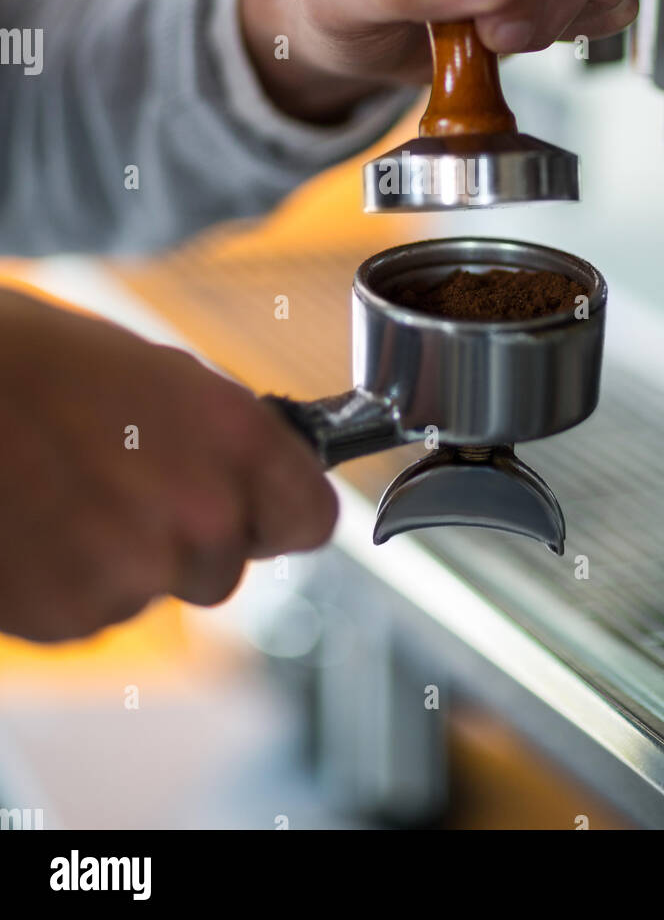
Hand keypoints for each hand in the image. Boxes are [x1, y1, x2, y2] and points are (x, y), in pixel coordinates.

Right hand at [0, 288, 335, 641]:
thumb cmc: (40, 361)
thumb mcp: (162, 374)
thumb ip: (226, 439)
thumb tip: (265, 474)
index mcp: (236, 440)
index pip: (312, 520)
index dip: (281, 512)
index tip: (258, 507)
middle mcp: (203, 516)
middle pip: (228, 564)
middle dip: (188, 537)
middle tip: (124, 484)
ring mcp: (138, 574)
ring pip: (156, 589)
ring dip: (124, 559)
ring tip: (65, 494)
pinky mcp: (73, 616)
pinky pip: (96, 612)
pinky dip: (70, 581)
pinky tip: (36, 524)